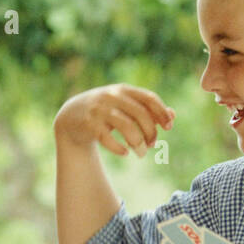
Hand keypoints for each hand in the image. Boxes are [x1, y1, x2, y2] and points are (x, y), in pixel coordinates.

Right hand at [54, 83, 174, 156]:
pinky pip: (108, 138)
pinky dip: (119, 148)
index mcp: (123, 90)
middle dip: (150, 132)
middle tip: (153, 145)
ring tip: (141, 153)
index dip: (161, 112)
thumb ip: (147, 109)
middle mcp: (111, 97)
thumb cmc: (105, 111)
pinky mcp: (89, 125)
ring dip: (138, 143)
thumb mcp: (125, 106)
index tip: (169, 127)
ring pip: (126, 126)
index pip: (149, 98)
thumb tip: (172, 115)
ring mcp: (99, 110)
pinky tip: (125, 153)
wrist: (71, 116)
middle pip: (140, 114)